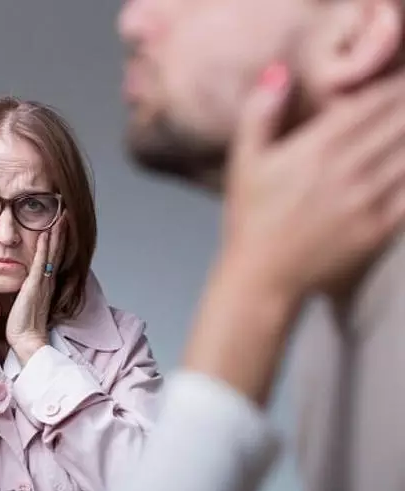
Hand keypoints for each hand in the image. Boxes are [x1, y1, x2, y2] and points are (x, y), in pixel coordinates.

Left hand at [6, 213, 65, 362]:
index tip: (60, 223)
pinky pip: (41, 261)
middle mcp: (47, 279)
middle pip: (57, 250)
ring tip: (61, 216)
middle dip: (62, 231)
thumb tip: (20, 278)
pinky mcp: (35, 285)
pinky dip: (45, 247)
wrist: (27, 339)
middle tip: (66, 213)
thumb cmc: (23, 323)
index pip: (52, 256)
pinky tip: (46, 233)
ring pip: (52, 252)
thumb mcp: (25, 300)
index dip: (57, 239)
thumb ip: (25, 287)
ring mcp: (43, 281)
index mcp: (44, 282)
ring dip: (57, 233)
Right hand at [223, 64, 404, 299]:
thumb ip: (260, 113)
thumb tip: (279, 71)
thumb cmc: (251, 218)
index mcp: (315, 147)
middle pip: (398, 121)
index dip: (393, 85)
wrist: (263, 276)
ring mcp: (369, 199)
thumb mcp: (244, 161)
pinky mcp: (382, 226)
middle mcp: (347, 168)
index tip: (400, 76)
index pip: (370, 101)